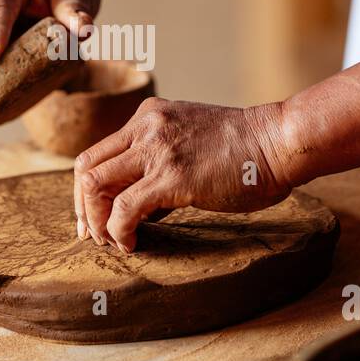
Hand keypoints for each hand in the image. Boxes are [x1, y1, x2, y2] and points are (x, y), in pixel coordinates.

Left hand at [73, 98, 293, 251]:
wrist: (277, 142)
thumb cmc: (244, 150)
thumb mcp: (190, 140)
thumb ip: (160, 162)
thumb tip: (138, 205)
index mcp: (148, 116)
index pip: (98, 152)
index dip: (87, 190)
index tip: (93, 217)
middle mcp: (146, 127)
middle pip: (86, 167)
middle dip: (82, 206)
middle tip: (92, 235)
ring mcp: (157, 150)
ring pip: (95, 185)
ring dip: (96, 220)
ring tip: (110, 242)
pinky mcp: (172, 176)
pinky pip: (124, 208)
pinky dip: (118, 231)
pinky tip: (131, 244)